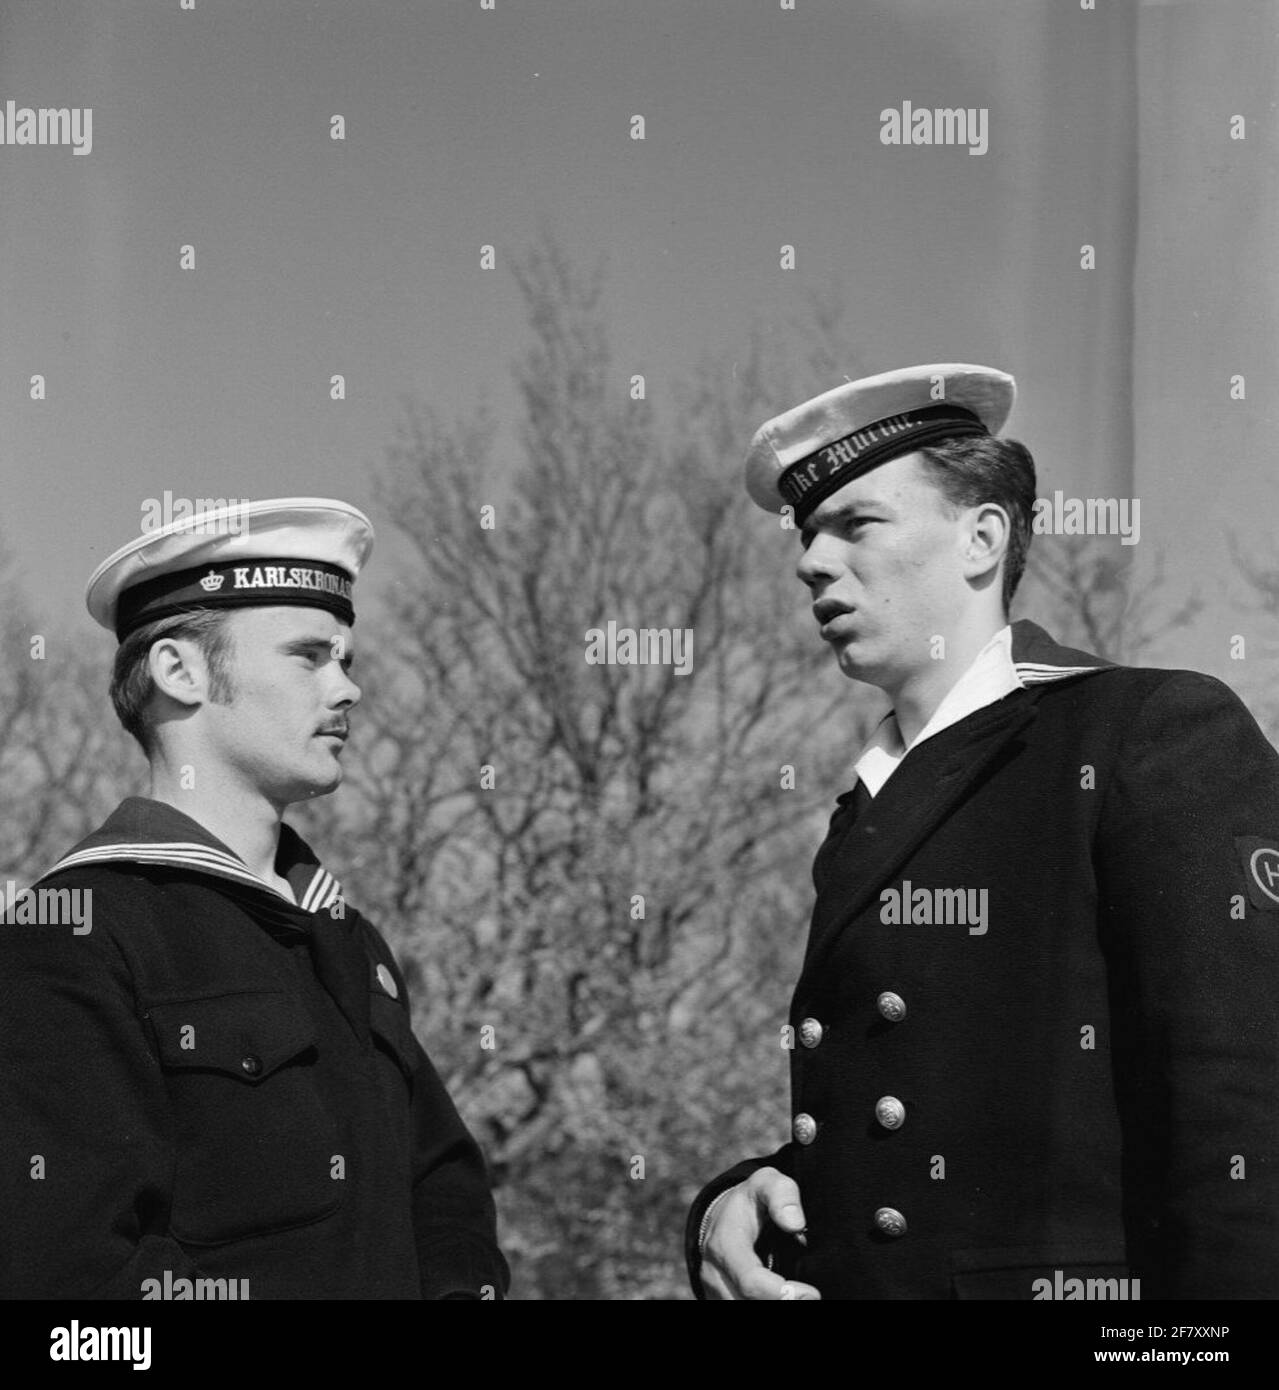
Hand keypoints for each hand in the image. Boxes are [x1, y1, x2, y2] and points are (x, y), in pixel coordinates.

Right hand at [699, 1167, 820, 1299]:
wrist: (721, 1217)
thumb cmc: (751, 1201)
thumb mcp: (766, 1183)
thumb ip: (782, 1194)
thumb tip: (795, 1224)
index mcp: (724, 1245)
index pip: (750, 1281)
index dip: (782, 1294)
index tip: (812, 1293)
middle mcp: (714, 1275)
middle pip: (747, 1304)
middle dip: (783, 1304)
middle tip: (814, 1299)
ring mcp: (715, 1293)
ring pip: (743, 1309)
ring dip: (776, 1305)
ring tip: (802, 1298)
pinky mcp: (720, 1302)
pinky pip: (739, 1308)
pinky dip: (767, 1304)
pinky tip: (789, 1298)